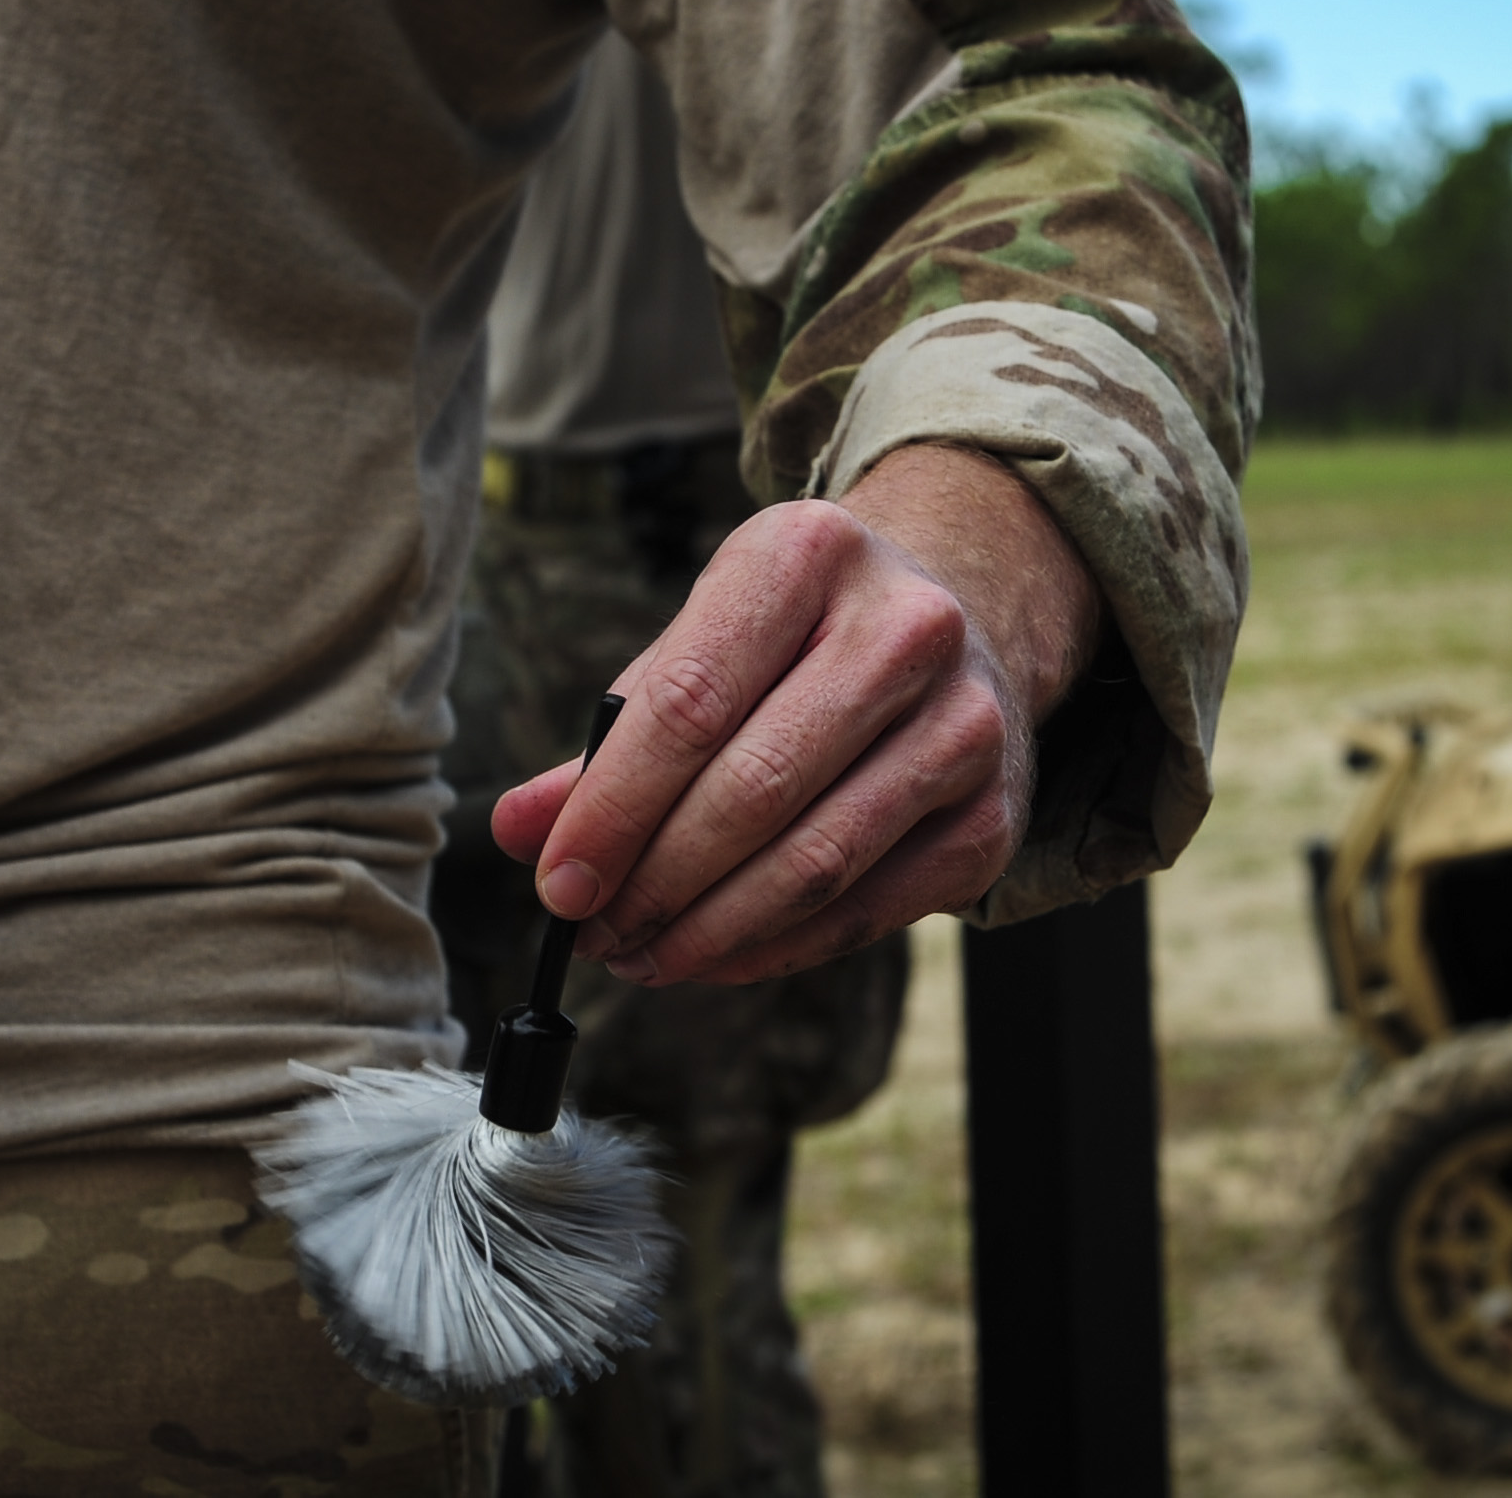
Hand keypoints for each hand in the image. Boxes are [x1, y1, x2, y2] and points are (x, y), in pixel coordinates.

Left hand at [490, 443, 1098, 984]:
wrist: (960, 616)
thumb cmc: (799, 637)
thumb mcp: (702, 644)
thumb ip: (609, 740)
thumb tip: (519, 830)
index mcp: (806, 556)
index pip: (688, 703)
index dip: (613, 808)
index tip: (558, 884)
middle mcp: (905, 629)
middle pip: (751, 790)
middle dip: (655, 882)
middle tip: (595, 933)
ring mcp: (964, 724)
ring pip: (814, 862)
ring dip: (710, 931)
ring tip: (642, 955)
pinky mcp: (992, 815)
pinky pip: (866, 911)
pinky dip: (777, 949)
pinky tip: (716, 956)